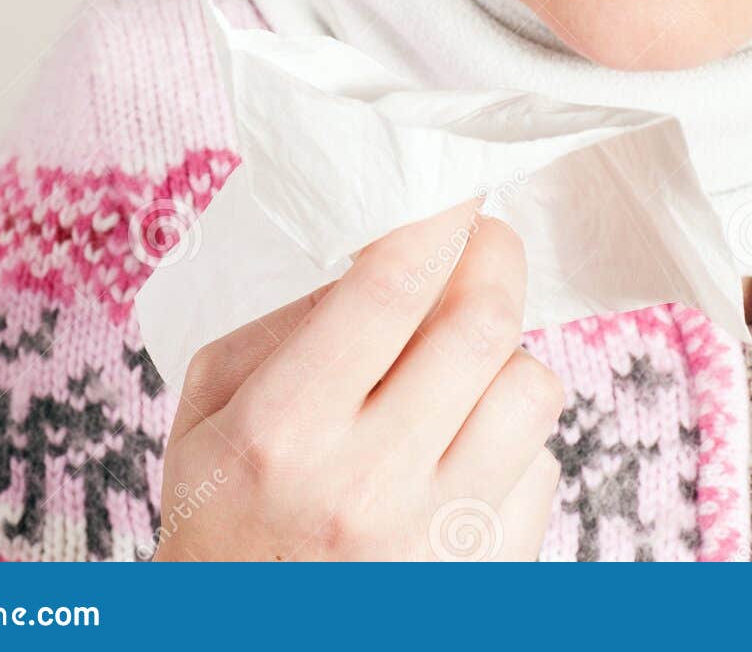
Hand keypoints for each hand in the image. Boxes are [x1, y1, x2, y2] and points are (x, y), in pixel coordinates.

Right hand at [153, 198, 563, 559]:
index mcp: (284, 432)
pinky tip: (458, 455)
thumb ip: (285, 321)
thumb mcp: (209, 414)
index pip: (394, 284)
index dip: (440, 211)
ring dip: (506, 355)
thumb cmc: (222, 526)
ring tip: (462, 366)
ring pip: (533, 385)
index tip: (453, 179)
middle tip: (480, 239)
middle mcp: (368, 485)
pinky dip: (513, 439)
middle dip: (494, 255)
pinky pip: (542, 463)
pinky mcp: (492, 571)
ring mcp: (439, 538)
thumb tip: (381, 245)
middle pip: (483, 320)